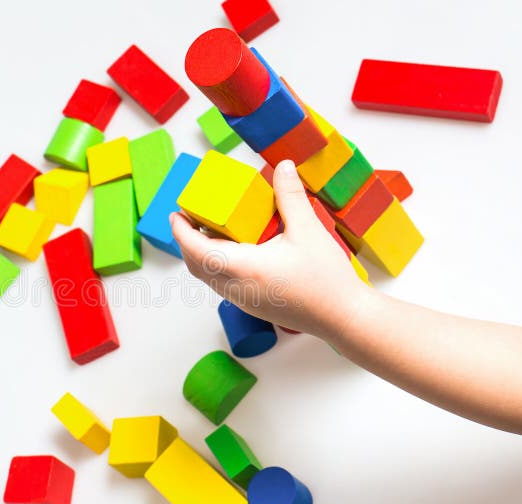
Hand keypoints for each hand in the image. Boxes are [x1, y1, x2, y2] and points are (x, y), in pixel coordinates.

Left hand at [170, 160, 367, 337]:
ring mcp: (243, 301)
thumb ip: (290, 197)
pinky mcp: (253, 305)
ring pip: (209, 276)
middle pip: (197, 265)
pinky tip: (233, 248)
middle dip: (187, 241)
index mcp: (244, 269)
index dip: (181, 233)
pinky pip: (223, 283)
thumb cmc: (327, 280)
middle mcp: (237, 289)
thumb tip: (282, 167)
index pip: (197, 251)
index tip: (176, 214)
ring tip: (209, 228)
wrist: (345, 318)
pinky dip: (217, 264)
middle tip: (189, 216)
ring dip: (202, 253)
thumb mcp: (308, 231)